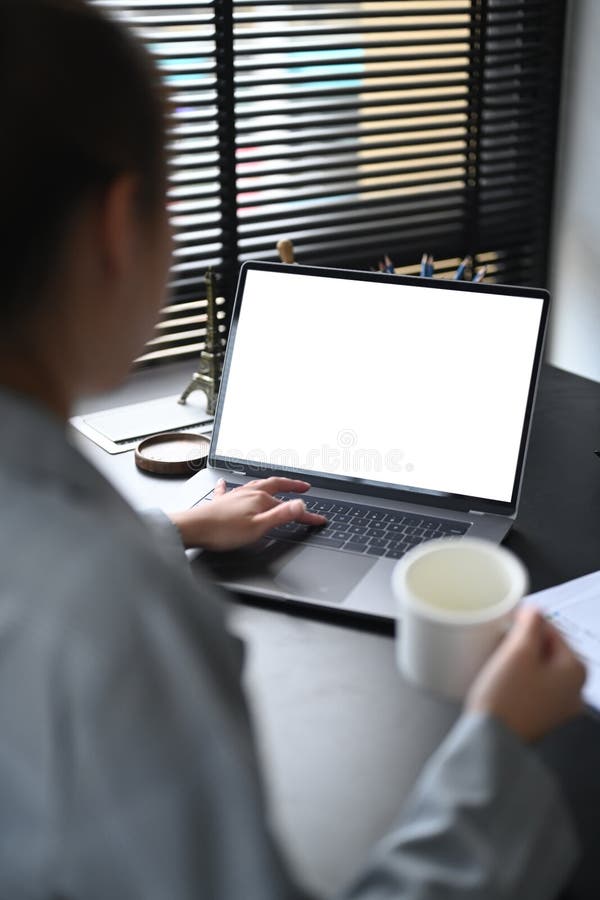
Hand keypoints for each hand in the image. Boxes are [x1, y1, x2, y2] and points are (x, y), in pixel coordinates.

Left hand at [168, 477, 326, 550]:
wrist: (193, 528)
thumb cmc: (222, 531)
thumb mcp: (257, 527)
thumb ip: (280, 515)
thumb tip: (301, 505)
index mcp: (260, 499)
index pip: (289, 506)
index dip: (306, 514)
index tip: (318, 520)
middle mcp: (248, 493)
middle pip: (274, 485)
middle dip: (290, 486)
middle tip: (303, 487)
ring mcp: (234, 496)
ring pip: (255, 485)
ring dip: (268, 484)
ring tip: (275, 483)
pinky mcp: (221, 502)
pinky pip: (227, 490)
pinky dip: (229, 486)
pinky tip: (224, 483)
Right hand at [466, 606, 585, 742]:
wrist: (491, 741)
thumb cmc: (507, 699)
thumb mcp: (518, 651)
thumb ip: (530, 624)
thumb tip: (535, 612)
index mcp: (576, 670)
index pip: (554, 630)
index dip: (528, 621)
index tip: (509, 619)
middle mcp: (574, 691)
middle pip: (548, 651)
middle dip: (524, 642)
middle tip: (501, 640)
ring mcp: (558, 707)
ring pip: (540, 669)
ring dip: (520, 660)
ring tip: (498, 660)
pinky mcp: (540, 717)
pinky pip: (532, 687)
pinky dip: (518, 678)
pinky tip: (501, 680)